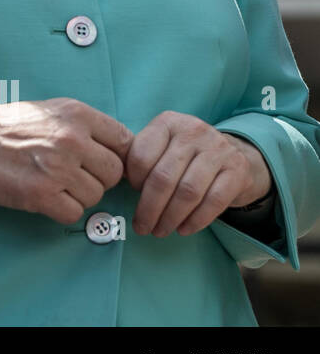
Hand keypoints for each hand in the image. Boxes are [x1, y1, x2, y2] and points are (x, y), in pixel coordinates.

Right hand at [0, 98, 132, 225]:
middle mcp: (71, 139)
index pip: (125, 141)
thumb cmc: (4, 126)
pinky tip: (45, 197)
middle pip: (114, 173)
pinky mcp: (41, 195)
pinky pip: (74, 213)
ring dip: (78, 196)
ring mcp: (57, 168)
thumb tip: (117, 149)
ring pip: (96, 196)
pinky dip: (62, 210)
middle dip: (98, 178)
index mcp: (76, 114)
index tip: (103, 163)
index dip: (118, 156)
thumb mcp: (47, 110)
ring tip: (53, 183)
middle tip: (73, 176)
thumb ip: (83, 126)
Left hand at [125, 112, 271, 237]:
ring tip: (160, 231)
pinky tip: (184, 229)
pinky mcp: (238, 170)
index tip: (133, 195)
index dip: (134, 181)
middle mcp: (193, 131)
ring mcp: (219, 149)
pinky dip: (196, 220)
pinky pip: (214, 201)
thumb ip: (141, 158)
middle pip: (163, 177)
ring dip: (170, 217)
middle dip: (149, 208)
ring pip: (188, 191)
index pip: (142, 155)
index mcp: (168, 122)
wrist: (234, 154)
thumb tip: (116, 181)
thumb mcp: (162, 146)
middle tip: (142, 227)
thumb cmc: (185, 155)